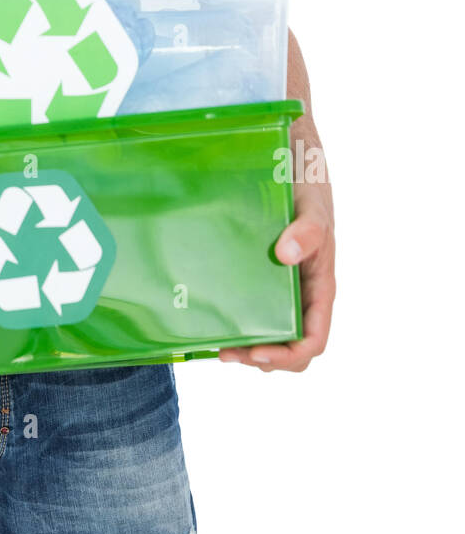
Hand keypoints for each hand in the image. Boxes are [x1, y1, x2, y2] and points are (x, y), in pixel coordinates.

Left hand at [219, 173, 335, 371]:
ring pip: (271, 337)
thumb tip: (287, 253)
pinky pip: (253, 314)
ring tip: (218, 346)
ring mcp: (281, 293)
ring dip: (247, 349)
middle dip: (261, 358)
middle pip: (290, 348)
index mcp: (319, 291)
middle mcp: (302, 298)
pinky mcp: (260, 282)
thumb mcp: (312, 211)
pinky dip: (237, 326)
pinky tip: (215, 322)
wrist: (294, 174)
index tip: (257, 352)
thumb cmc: (309, 197)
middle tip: (227, 353)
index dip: (287, 355)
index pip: (313, 340)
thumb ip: (307, 231)